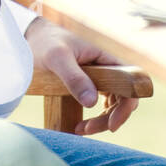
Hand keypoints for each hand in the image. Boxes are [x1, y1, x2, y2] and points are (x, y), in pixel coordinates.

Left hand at [25, 18, 137, 133]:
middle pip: (123, 99)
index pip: (130, 84)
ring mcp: (101, 77)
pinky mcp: (91, 84)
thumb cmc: (47, 42)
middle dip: (110, 118)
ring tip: (80, 129)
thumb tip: (92, 103)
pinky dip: (96, 118)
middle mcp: (108, 69)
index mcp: (106, 59)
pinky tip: (81, 124)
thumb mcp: (57, 58)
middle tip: (86, 130)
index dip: (127, 106)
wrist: (34, 36)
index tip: (112, 125)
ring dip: (102, 121)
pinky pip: (102, 104)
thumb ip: (74, 78)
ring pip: (113, 105)